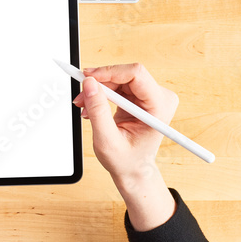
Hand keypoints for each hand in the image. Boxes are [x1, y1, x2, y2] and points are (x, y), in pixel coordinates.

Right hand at [75, 63, 178, 229]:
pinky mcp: (140, 96)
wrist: (133, 169)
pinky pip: (118, 84)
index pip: (136, 74)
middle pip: (125, 74)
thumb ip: (98, 111)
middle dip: (100, 83)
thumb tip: (89, 84)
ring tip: (84, 105)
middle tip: (81, 96)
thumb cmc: (127, 160)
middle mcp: (159, 98)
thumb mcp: (107, 140)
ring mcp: (151, 96)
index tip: (88, 78)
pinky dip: (102, 93)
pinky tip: (93, 107)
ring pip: (118, 78)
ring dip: (98, 89)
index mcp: (159, 108)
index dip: (109, 72)